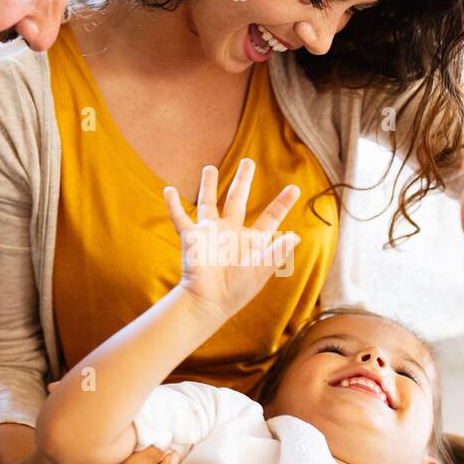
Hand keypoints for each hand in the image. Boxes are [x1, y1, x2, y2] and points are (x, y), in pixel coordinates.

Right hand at [164, 158, 300, 321]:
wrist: (209, 301)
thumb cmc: (237, 289)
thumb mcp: (261, 269)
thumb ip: (277, 252)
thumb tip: (296, 237)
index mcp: (251, 240)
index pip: (270, 217)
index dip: (282, 203)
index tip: (294, 188)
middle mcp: (230, 232)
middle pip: (237, 199)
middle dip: (243, 180)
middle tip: (248, 161)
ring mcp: (210, 233)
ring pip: (208, 202)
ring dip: (209, 185)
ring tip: (209, 168)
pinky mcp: (191, 237)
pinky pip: (179, 217)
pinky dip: (172, 204)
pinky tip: (168, 189)